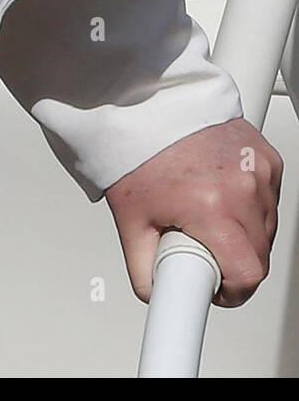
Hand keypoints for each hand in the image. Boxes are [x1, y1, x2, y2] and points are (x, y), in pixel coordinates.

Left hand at [104, 117, 281, 306]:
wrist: (144, 106)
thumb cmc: (135, 154)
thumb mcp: (131, 220)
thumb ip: (143, 267)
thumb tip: (156, 294)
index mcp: (212, 208)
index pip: (247, 275)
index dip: (230, 291)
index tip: (215, 289)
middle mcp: (244, 189)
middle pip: (259, 255)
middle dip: (231, 261)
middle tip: (196, 243)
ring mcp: (260, 170)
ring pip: (267, 228)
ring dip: (242, 233)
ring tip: (202, 212)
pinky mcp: (267, 157)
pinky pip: (270, 198)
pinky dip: (250, 204)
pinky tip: (218, 192)